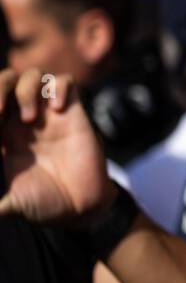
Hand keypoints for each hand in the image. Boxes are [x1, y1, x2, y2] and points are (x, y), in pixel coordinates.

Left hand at [0, 68, 113, 222]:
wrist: (81, 207)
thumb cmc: (43, 204)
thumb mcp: (12, 203)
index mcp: (2, 133)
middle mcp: (22, 119)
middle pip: (5, 80)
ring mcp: (48, 114)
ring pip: (31, 75)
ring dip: (26, 89)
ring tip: (31, 118)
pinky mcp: (74, 113)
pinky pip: (64, 82)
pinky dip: (60, 88)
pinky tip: (58, 109)